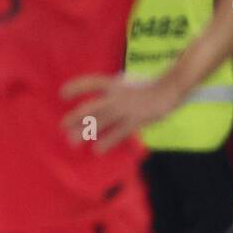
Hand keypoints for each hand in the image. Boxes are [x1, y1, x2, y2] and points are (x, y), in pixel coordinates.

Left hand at [60, 74, 183, 152]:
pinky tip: (98, 150)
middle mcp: (117, 95)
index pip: (89, 83)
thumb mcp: (125, 82)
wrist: (170, 89)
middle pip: (91, 107)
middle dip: (75, 118)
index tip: (62, 95)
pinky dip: (108, 142)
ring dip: (86, 132)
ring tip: (73, 141)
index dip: (75, 88)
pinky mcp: (136, 120)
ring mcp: (126, 108)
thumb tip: (93, 105)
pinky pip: (119, 133)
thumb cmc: (145, 86)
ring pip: (101, 122)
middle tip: (63, 126)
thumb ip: (110, 91)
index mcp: (113, 83)